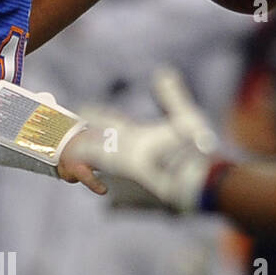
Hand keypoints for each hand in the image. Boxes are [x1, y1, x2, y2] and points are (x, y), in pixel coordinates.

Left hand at [64, 69, 224, 212]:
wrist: (197, 185)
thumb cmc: (193, 149)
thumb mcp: (186, 117)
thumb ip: (171, 96)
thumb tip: (163, 71)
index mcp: (129, 133)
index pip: (98, 117)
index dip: (90, 113)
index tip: (84, 110)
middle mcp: (118, 155)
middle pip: (86, 145)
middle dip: (82, 142)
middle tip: (78, 142)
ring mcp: (120, 179)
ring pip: (93, 173)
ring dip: (90, 169)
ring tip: (89, 169)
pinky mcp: (129, 201)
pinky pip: (112, 202)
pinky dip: (112, 200)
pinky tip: (110, 200)